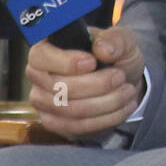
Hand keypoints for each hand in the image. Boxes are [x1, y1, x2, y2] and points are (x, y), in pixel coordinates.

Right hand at [26, 25, 145, 138]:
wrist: (120, 82)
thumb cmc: (114, 57)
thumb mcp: (122, 40)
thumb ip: (115, 39)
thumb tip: (102, 49)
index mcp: (46, 47)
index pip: (41, 57)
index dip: (66, 63)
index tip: (93, 62)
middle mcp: (37, 73)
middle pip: (59, 87)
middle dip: (97, 84)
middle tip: (121, 77)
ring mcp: (42, 100)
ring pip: (71, 109)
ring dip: (106, 102)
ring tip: (127, 91)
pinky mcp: (53, 121)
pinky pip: (76, 126)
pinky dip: (105, 118)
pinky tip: (123, 107)